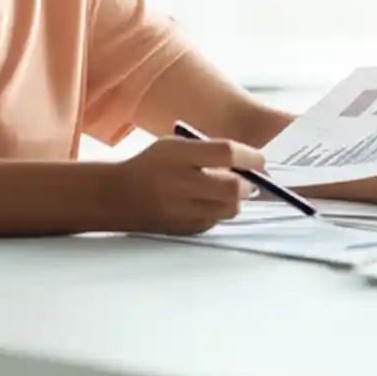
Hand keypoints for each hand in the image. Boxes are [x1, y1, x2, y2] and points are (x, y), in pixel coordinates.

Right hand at [108, 137, 257, 234]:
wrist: (117, 196)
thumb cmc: (151, 165)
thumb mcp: (174, 146)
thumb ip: (209, 151)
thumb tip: (249, 162)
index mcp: (178, 155)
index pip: (227, 153)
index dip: (250, 156)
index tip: (259, 158)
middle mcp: (180, 184)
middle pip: (234, 187)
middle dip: (247, 182)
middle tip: (248, 178)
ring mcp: (182, 211)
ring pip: (230, 208)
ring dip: (236, 199)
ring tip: (226, 190)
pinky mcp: (185, 229)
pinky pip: (216, 221)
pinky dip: (219, 211)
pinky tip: (208, 202)